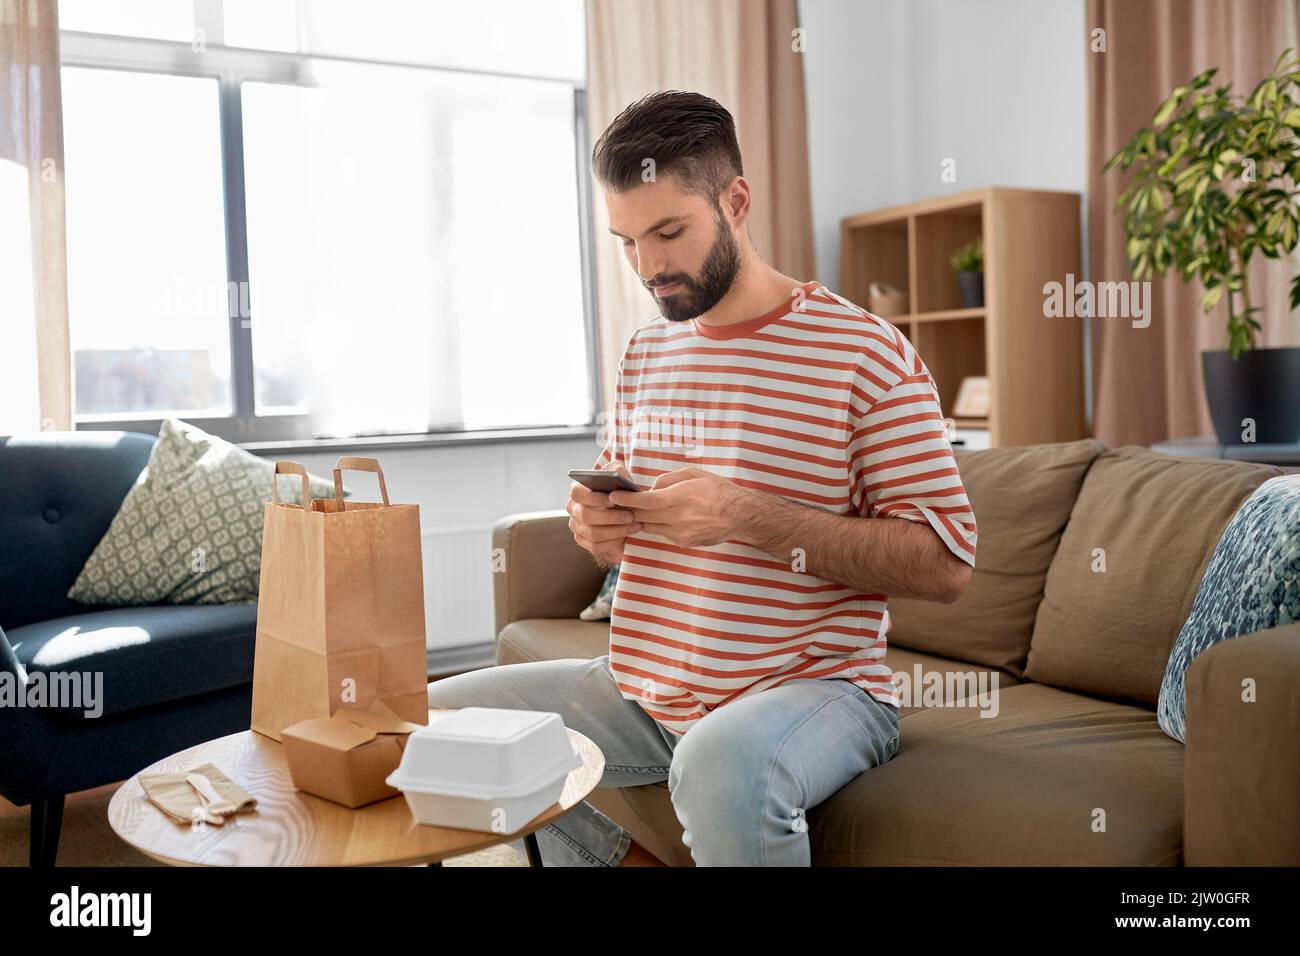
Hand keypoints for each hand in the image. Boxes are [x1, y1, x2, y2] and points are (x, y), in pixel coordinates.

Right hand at [567, 461, 642, 564]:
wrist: (622, 511)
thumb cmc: (619, 491)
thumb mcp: (619, 477)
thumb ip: (618, 471)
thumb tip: (617, 474)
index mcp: (578, 491)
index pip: (577, 493)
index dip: (594, 498)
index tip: (613, 500)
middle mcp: (573, 509)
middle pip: (586, 516)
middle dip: (611, 517)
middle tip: (631, 515)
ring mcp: (577, 527)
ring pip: (593, 533)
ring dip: (617, 530)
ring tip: (635, 525)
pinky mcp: (584, 542)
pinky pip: (596, 546)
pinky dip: (614, 541)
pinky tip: (627, 535)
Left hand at [608, 466, 746, 547]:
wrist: (740, 514)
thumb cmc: (718, 489)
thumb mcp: (694, 474)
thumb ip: (669, 479)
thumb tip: (652, 488)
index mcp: (680, 497)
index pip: (644, 501)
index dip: (626, 500)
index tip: (612, 496)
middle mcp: (678, 517)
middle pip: (643, 517)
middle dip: (629, 510)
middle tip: (617, 504)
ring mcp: (681, 533)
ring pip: (650, 527)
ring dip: (641, 519)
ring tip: (635, 511)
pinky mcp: (685, 542)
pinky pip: (664, 533)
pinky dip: (658, 526)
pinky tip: (660, 518)